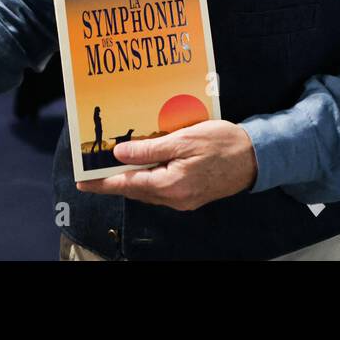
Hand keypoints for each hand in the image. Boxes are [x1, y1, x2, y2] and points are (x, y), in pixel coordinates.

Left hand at [75, 120, 257, 210]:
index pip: (127, 184)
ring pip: (148, 190)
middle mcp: (175, 198)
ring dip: (131, 179)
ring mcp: (184, 200)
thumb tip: (120, 154)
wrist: (256, 157)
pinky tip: (144, 166)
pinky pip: (162, 189)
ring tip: (114, 166)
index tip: (82, 182)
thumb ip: (150, 148)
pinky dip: (149, 178)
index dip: (103, 183)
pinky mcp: (191, 196)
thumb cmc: (222, 144)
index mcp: (170, 185)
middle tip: (92, 171)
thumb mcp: (184, 140)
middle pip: (135, 190)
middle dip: (113, 181)